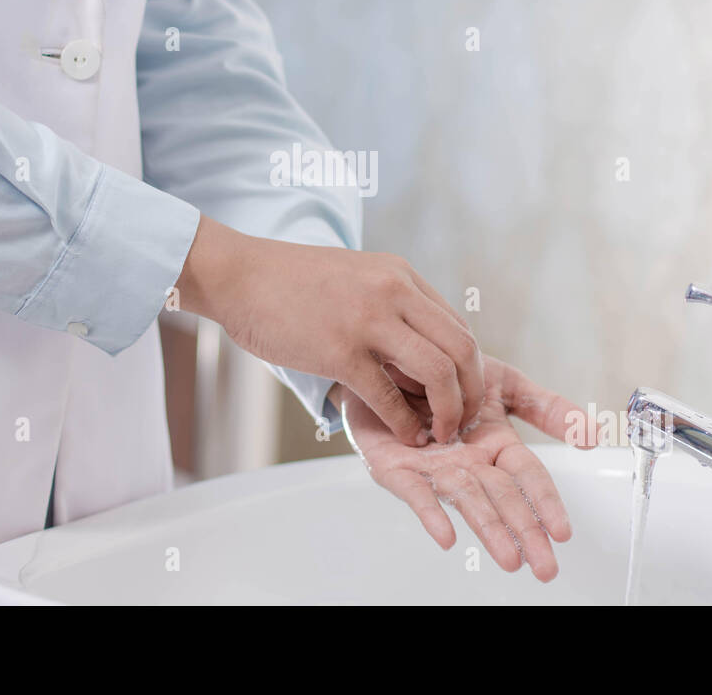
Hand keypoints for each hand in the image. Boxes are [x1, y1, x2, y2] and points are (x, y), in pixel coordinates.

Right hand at [176, 215, 483, 444]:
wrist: (239, 274)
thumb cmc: (289, 282)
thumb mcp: (355, 277)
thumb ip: (389, 305)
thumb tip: (415, 348)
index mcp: (400, 275)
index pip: (458, 326)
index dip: (469, 370)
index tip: (461, 397)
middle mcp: (394, 293)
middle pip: (462, 349)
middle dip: (472, 394)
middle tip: (464, 422)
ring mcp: (368, 321)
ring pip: (438, 372)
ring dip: (449, 411)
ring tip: (441, 433)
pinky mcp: (339, 351)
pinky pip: (389, 396)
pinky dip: (405, 424)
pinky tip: (406, 437)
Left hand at [339, 355, 593, 580]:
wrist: (390, 363)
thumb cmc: (444, 377)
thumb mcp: (503, 383)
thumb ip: (546, 407)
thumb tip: (592, 433)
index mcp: (496, 446)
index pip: (528, 477)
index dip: (546, 502)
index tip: (563, 532)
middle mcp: (469, 464)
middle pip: (503, 499)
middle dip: (525, 533)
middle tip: (544, 567)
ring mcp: (434, 470)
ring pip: (468, 501)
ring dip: (490, 530)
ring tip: (510, 559)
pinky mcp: (397, 469)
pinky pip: (416, 493)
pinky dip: (432, 514)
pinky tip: (446, 535)